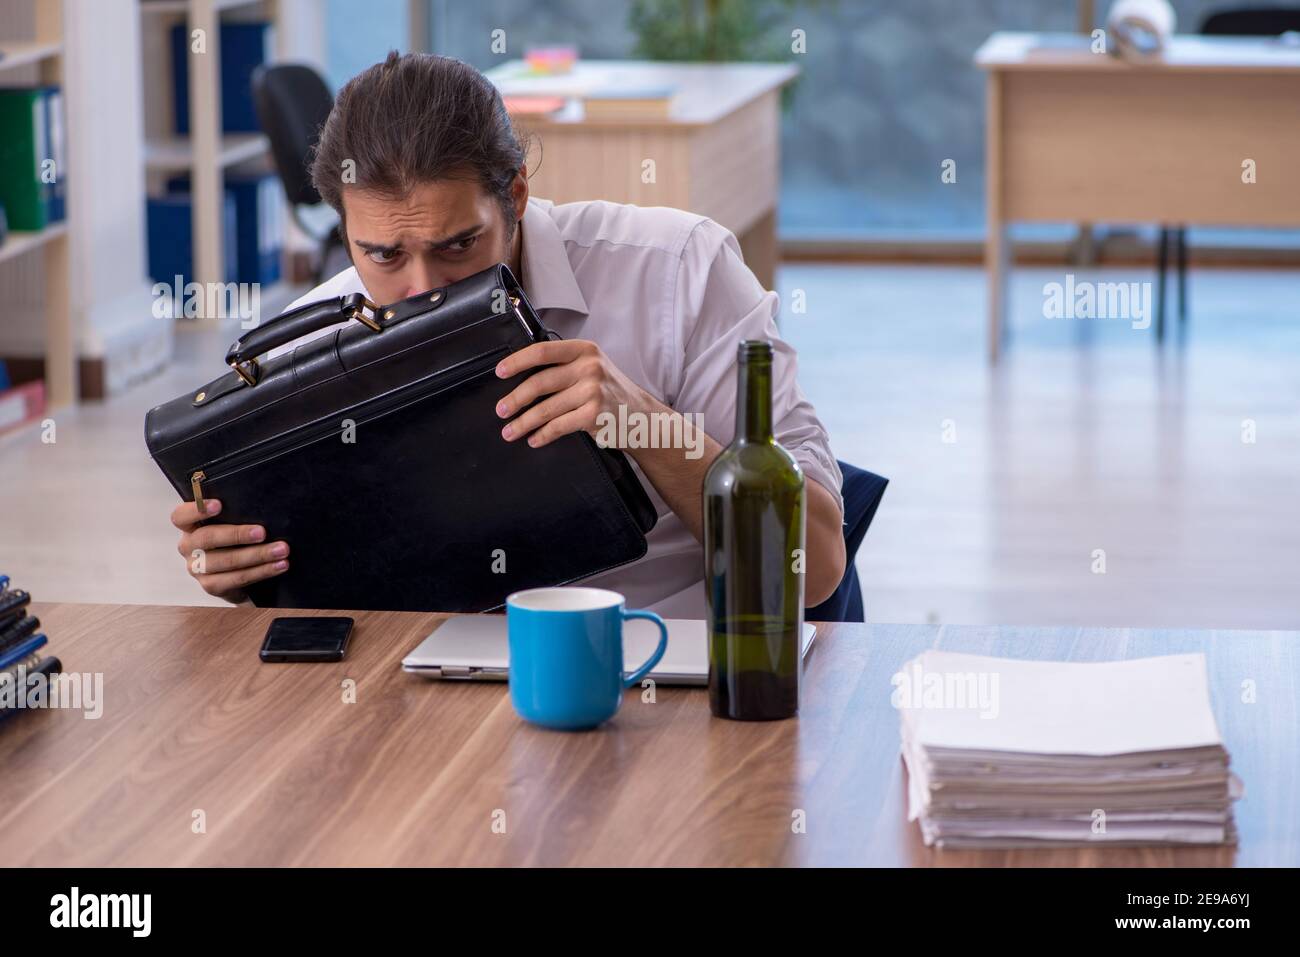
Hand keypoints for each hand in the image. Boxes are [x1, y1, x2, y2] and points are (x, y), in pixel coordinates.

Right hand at [170, 499, 289, 601]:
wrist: (238, 574)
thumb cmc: (234, 540)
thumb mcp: (231, 524)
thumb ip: (236, 514)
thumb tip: (264, 507)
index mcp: (190, 527)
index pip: (181, 516)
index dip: (197, 509)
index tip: (218, 504)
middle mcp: (189, 547)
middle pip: (207, 538)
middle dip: (238, 534)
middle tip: (262, 532)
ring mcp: (197, 568)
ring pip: (226, 561)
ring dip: (257, 555)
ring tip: (281, 550)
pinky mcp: (211, 586)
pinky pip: (237, 579)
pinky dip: (262, 571)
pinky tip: (279, 566)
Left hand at [494, 339, 650, 447]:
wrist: (642, 416)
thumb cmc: (611, 391)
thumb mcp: (593, 367)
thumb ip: (565, 365)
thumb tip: (522, 375)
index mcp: (584, 350)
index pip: (543, 351)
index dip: (517, 361)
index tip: (500, 372)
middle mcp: (589, 368)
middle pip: (540, 382)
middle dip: (515, 399)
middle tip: (501, 410)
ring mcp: (592, 392)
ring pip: (545, 409)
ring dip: (523, 422)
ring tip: (509, 431)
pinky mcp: (593, 416)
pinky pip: (558, 427)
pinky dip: (542, 435)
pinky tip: (533, 439)